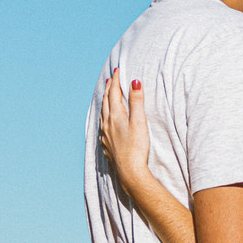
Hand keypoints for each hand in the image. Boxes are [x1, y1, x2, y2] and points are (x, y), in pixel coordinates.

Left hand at [100, 68, 149, 188]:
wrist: (130, 172)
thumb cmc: (137, 147)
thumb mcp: (140, 121)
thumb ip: (137, 101)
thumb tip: (134, 81)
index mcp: (115, 116)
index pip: (114, 93)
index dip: (116, 80)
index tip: (118, 70)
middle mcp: (107, 124)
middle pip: (106, 101)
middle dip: (109, 88)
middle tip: (111, 79)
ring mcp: (105, 135)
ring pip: (102, 113)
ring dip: (105, 101)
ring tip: (107, 95)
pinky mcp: (107, 145)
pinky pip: (102, 125)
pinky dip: (104, 116)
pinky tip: (105, 121)